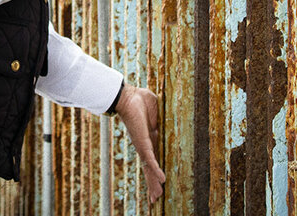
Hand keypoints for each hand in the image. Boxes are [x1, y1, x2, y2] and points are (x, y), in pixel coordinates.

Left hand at [115, 84, 165, 203]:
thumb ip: (161, 118)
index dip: (155, 171)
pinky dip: (156, 170)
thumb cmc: (139, 101)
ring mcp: (143, 145)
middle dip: (152, 183)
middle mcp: (144, 145)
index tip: (158, 184)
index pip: (153, 158)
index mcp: (149, 139)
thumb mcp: (156, 113)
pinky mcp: (142, 143)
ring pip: (149, 168)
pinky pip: (150, 159)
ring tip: (157, 196)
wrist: (127, 96)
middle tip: (155, 198)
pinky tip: (161, 180)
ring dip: (154, 182)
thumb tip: (168, 118)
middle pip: (149, 168)